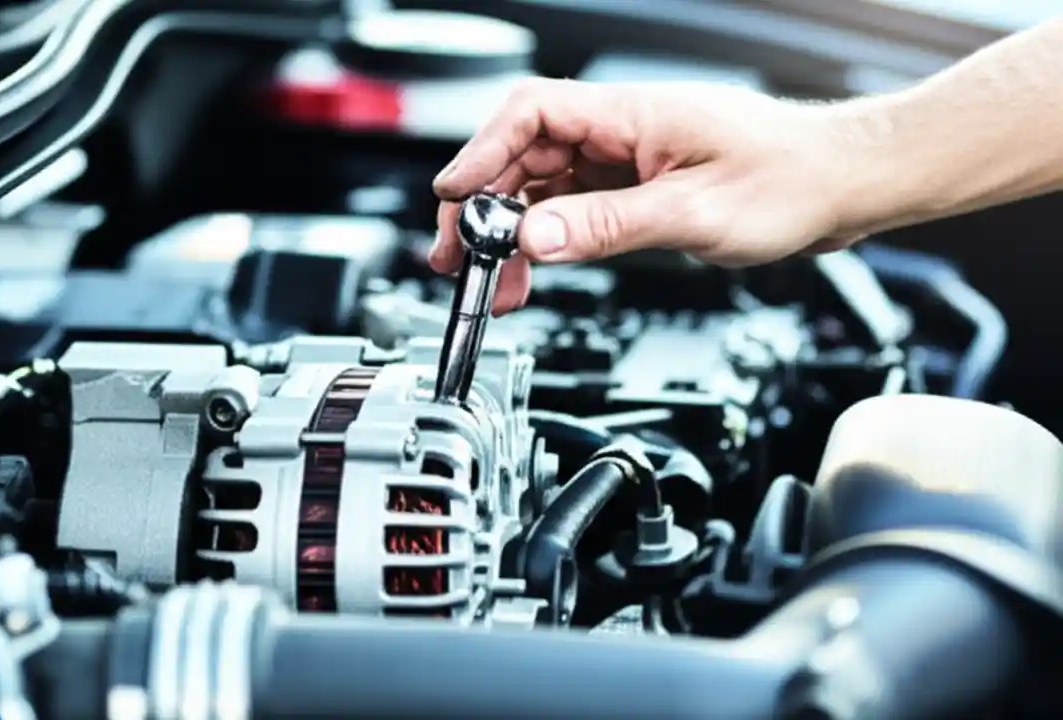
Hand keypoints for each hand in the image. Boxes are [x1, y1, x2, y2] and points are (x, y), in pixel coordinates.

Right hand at [429, 79, 873, 313]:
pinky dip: (547, 239)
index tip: (454, 197)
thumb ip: (606, 226)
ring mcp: (628, 158)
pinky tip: (534, 269)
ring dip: (511, 231)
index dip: (482, 153)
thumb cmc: (791, 180)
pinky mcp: (638, 186)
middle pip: (524, 154)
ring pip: (543, 186)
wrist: (842, 186)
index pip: (530, 115)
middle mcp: (622, 131)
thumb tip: (535, 237)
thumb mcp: (692, 213)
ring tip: (490, 280)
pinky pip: (573, 207)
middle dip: (483, 205)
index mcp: (631, 116)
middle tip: (457, 256)